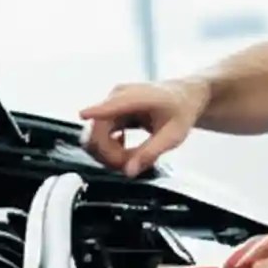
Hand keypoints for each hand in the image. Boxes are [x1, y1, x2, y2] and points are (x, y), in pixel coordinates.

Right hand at [78, 80, 207, 176]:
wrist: (184, 96)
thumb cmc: (181, 111)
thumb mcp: (173, 136)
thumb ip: (150, 153)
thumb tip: (129, 171)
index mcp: (136, 96)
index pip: (112, 104)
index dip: (95, 110)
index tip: (83, 115)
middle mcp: (117, 96)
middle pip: (97, 131)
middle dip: (111, 155)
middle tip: (133, 164)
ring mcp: (110, 104)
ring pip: (95, 137)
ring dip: (110, 154)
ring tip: (134, 157)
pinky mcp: (108, 112)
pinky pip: (99, 135)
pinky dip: (109, 149)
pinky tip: (126, 149)